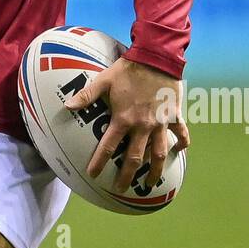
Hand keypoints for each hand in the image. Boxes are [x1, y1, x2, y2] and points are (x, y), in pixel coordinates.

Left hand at [62, 57, 189, 192]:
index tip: (93, 175)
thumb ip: (86, 95)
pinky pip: (181, 133)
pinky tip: (179, 152)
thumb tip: (67, 106)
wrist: (156, 57)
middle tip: (122, 189)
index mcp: (123, 119)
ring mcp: (159, 123)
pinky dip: (181, 144)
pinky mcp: (173, 115)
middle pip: (134, 158)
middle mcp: (142, 126)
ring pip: (159, 153)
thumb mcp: (103, 80)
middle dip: (127, 176)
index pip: (108, 147)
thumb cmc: (128, 69)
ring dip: (155, 170)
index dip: (99, 162)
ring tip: (151, 184)